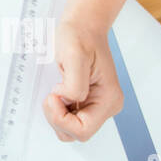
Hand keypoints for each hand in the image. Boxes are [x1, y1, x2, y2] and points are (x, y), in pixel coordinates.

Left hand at [43, 17, 123, 141]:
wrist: (82, 26)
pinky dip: (57, 109)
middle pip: (75, 133)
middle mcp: (105, 106)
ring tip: (55, 91)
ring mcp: (96, 106)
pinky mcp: (85, 102)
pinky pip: (67, 118)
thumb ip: (73, 84)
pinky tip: (57, 92)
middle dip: (57, 117)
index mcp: (108, 99)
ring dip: (56, 114)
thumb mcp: (75, 55)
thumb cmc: (80, 36)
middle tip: (52, 92)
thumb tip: (66, 99)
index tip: (54, 94)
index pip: (82, 130)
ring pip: (70, 129)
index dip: (61, 118)